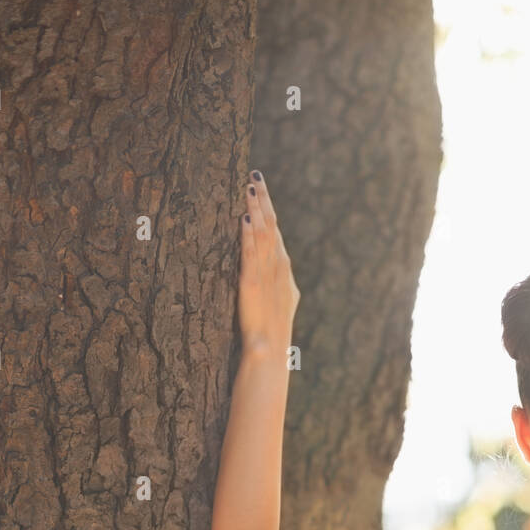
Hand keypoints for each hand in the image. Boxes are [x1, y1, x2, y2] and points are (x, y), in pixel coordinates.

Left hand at [238, 171, 299, 354]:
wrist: (269, 353)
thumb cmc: (270, 337)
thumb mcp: (277, 306)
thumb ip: (274, 286)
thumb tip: (274, 275)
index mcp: (285, 273)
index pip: (277, 235)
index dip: (268, 211)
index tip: (260, 190)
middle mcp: (280, 269)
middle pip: (272, 226)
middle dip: (264, 200)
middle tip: (256, 175)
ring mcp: (268, 275)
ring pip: (263, 234)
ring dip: (256, 209)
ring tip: (250, 185)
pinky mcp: (252, 284)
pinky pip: (251, 253)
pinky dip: (248, 234)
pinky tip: (244, 218)